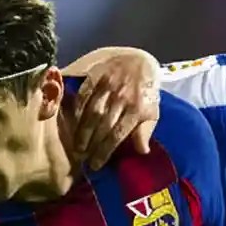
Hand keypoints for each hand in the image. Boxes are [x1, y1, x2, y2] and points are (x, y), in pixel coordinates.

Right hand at [72, 52, 160, 169]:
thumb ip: (145, 131)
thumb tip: (142, 151)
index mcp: (136, 108)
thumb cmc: (146, 91)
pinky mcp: (96, 75)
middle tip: (83, 158)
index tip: (96, 164)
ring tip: (77, 147)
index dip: (105, 151)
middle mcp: (121, 97)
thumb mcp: (152, 111)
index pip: (118, 134)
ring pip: (91, 112)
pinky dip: (77, 109)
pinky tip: (73, 122)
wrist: (140, 61)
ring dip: (82, 131)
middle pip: (103, 125)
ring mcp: (108, 85)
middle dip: (92, 144)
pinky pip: (83, 94)